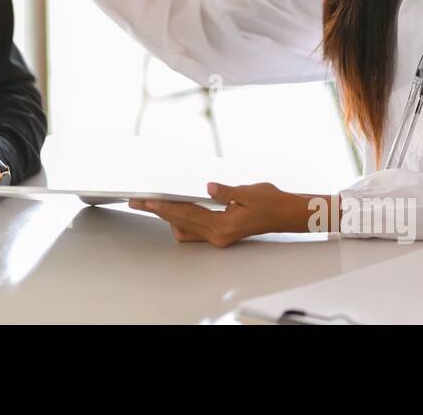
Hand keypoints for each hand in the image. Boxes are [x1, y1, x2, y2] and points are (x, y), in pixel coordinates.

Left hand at [128, 183, 316, 246]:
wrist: (286, 214)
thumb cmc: (271, 202)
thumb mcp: (250, 192)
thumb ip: (227, 191)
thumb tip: (209, 186)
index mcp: (224, 226)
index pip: (187, 214)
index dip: (165, 206)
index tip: (147, 200)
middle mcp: (218, 235)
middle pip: (179, 223)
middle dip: (158, 211)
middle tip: (137, 201)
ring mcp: (218, 237)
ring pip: (184, 229)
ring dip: (168, 217)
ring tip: (150, 203)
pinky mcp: (220, 234)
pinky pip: (193, 230)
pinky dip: (181, 220)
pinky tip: (174, 209)